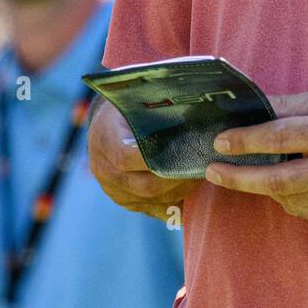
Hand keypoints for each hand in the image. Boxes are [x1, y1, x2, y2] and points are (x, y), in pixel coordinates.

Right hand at [87, 96, 199, 222]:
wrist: (105, 125)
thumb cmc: (127, 107)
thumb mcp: (134, 100)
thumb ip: (155, 104)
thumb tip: (192, 98)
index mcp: (105, 139)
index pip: (127, 157)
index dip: (157, 159)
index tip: (186, 151)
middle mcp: (105, 169)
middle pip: (146, 186)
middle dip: (179, 180)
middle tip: (202, 167)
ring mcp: (113, 189)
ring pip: (152, 201)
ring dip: (180, 192)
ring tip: (199, 176)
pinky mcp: (124, 201)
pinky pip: (152, 209)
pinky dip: (173, 203)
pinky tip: (189, 190)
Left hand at [204, 91, 307, 223]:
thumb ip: (285, 106)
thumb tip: (244, 111)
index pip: (279, 137)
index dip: (245, 141)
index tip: (219, 143)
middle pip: (278, 179)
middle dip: (239, 177)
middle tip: (213, 172)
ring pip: (287, 198)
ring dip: (267, 185)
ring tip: (264, 168)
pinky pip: (303, 210)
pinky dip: (290, 196)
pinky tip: (295, 180)